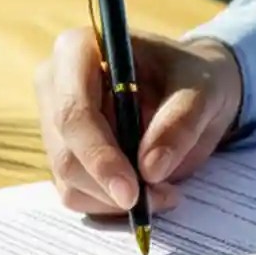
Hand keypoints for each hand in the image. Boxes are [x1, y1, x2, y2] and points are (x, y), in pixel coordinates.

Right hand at [34, 29, 241, 214]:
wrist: (188, 88)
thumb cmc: (190, 78)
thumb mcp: (202, 91)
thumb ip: (180, 123)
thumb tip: (150, 169)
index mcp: (79, 50)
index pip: (73, 112)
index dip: (98, 156)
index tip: (131, 191)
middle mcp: (55, 84)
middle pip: (66, 153)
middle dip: (111, 186)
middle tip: (161, 197)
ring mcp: (53, 122)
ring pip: (68, 180)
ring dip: (114, 200)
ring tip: (163, 191)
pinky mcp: (63, 152)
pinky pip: (76, 193)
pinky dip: (111, 204)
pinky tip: (146, 191)